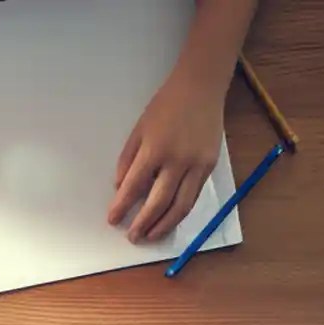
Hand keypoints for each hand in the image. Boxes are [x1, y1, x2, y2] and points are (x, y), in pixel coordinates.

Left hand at [108, 71, 222, 240]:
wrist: (201, 88)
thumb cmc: (165, 106)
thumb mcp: (139, 129)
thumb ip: (128, 160)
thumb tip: (121, 187)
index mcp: (154, 149)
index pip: (134, 186)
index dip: (122, 206)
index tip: (113, 219)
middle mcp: (177, 160)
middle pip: (158, 202)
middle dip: (143, 223)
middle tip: (132, 236)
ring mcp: (197, 165)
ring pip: (180, 206)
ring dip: (164, 226)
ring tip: (151, 236)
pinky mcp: (210, 167)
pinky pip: (194, 197)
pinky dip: (181, 212)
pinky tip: (170, 220)